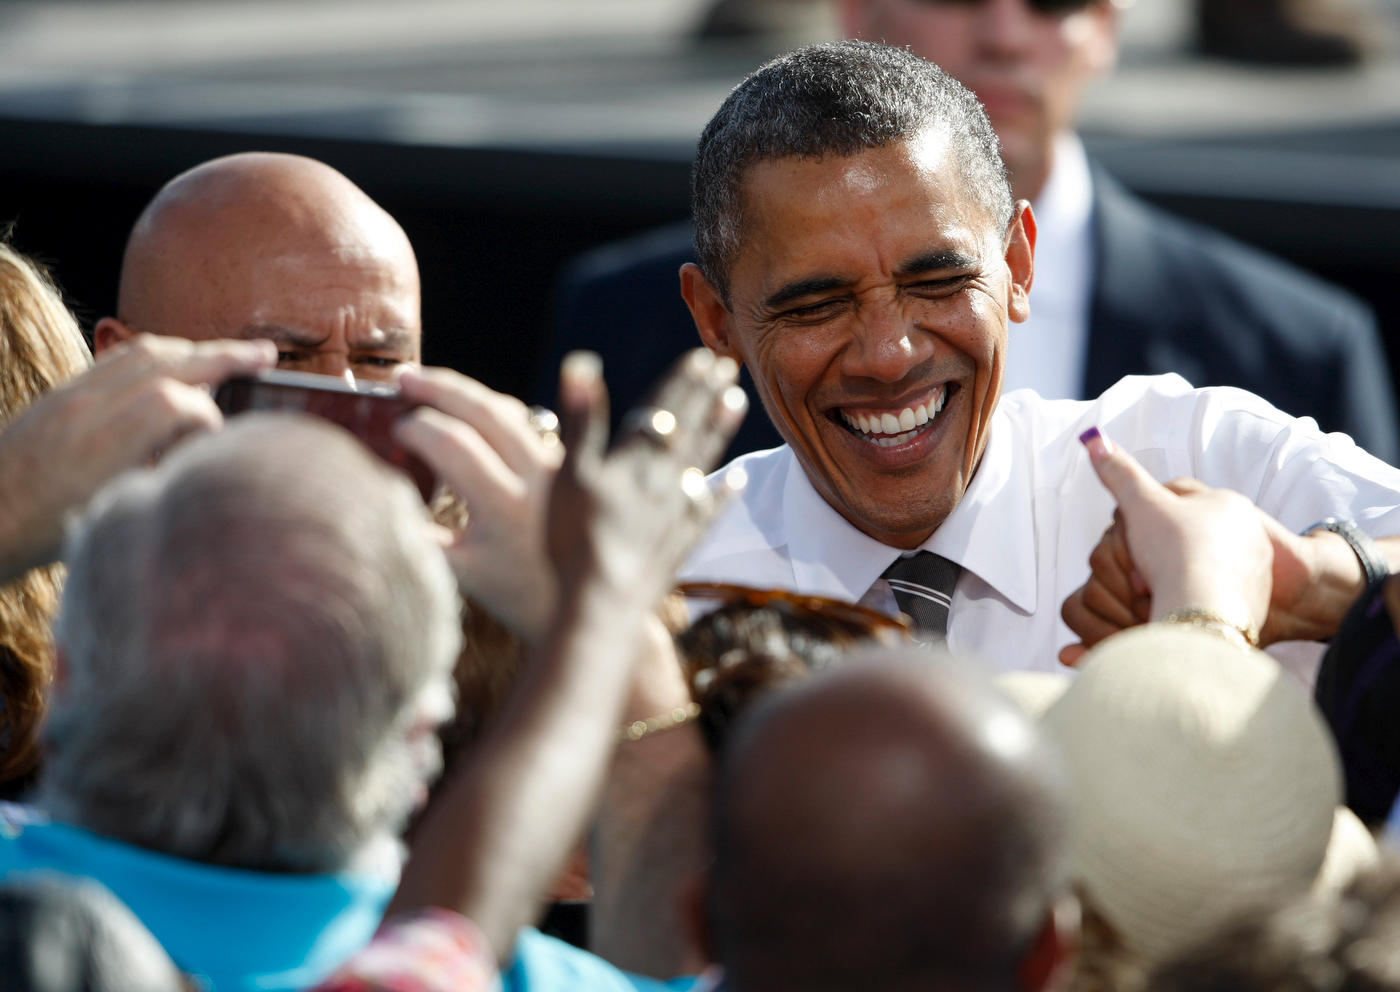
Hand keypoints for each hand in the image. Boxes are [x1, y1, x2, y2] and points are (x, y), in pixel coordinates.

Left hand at [0, 333, 274, 582]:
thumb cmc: (44, 531)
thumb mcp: (113, 516)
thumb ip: (159, 478)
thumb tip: (202, 451)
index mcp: (102, 445)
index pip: (175, 401)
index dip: (209, 414)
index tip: (224, 435)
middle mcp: (86, 409)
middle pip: (166, 361)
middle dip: (223, 355)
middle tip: (266, 354)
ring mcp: (70, 395)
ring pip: (142, 350)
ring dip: (192, 348)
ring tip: (229, 354)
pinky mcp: (59, 393)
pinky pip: (116, 358)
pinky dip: (157, 353)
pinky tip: (176, 361)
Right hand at [395, 368, 563, 641]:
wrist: (578, 601)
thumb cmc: (513, 591)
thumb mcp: (460, 572)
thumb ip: (419, 537)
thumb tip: (377, 497)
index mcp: (505, 509)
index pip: (453, 445)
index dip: (417, 429)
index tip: (394, 430)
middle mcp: (537, 479)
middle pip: (484, 413)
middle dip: (439, 389)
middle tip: (403, 379)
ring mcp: (557, 466)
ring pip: (509, 410)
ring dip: (467, 391)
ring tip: (428, 382)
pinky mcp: (566, 463)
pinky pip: (526, 421)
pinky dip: (492, 407)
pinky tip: (469, 405)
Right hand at [548, 348, 746, 607]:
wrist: (602, 600)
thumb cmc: (576, 537)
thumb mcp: (568, 473)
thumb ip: (580, 418)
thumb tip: (583, 362)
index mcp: (633, 459)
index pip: (662, 410)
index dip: (681, 381)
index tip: (702, 356)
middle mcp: (662, 479)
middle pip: (688, 429)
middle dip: (705, 395)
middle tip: (727, 366)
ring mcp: (676, 512)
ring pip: (703, 460)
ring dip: (720, 430)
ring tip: (737, 402)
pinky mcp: (681, 543)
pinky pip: (708, 510)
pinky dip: (723, 492)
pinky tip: (739, 479)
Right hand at [1059, 429, 1272, 664]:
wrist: (1201, 607)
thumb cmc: (1173, 550)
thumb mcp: (1140, 505)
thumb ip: (1119, 473)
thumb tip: (1094, 439)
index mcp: (1230, 504)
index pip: (1185, 505)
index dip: (1153, 523)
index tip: (1141, 542)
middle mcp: (1253, 535)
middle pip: (1197, 540)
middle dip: (1171, 554)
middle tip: (1148, 571)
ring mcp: (1259, 571)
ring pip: (1209, 571)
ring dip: (1185, 579)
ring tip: (1163, 592)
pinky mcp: (1258, 604)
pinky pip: (1220, 599)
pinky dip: (1200, 603)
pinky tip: (1182, 608)